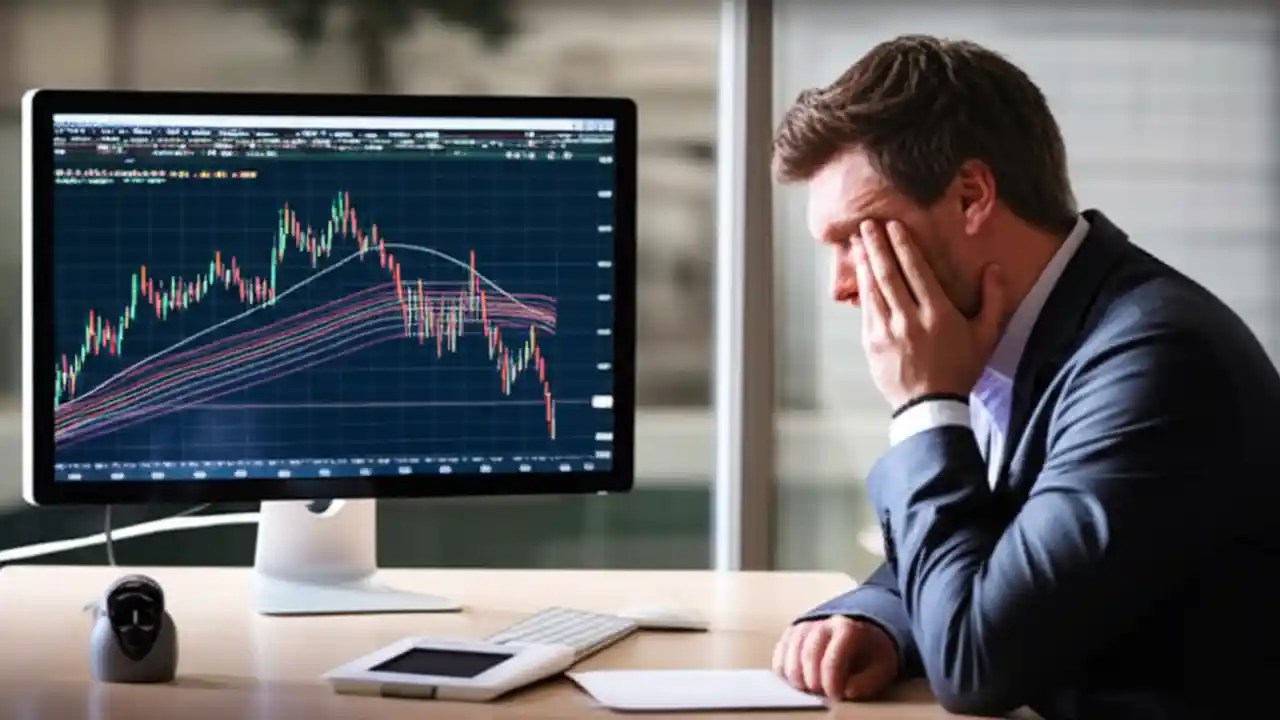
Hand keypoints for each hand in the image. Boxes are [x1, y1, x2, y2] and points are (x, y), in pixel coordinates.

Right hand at [771, 616, 899, 700]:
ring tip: (808, 689)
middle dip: (812, 680)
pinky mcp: (793, 632)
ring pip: (790, 651)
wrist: (865, 629)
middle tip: (820, 695)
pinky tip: (794, 680)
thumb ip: (867, 682)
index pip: (832, 659)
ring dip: (796, 676)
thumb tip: (847, 691)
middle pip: (809, 654)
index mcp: (848, 628)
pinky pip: (780, 651)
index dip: (831, 683)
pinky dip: (783, 668)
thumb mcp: (882, 667)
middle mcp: (824, 623)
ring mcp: (806, 625)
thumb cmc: (872, 652)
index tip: (835, 697)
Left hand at [853, 219, 1006, 409]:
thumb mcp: (985, 336)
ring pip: (873, 290)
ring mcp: (887, 332)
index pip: (916, 271)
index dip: (902, 245)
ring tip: (857, 242)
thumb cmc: (960, 369)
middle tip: (866, 224)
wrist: (931, 405)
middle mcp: (909, 319)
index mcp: (937, 313)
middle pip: (889, 274)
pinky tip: (859, 275)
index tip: (893, 225)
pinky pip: (865, 310)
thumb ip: (992, 300)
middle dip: (877, 246)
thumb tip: (995, 268)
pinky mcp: (872, 344)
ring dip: (865, 263)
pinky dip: (861, 289)